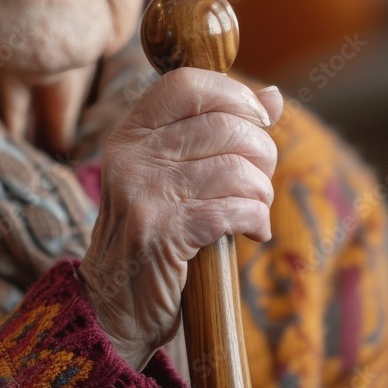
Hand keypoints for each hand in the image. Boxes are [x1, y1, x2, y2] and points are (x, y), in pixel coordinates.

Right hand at [79, 68, 282, 370]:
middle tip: (260, 180)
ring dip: (261, 193)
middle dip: (262, 153)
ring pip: (236, 170)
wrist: (115, 303)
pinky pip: (233, 211)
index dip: (233, 94)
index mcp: (131, 133)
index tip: (259, 121)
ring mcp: (142, 193)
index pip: (186, 84)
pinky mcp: (160, 232)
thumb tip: (273, 97)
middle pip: (224, 126)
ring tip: (256, 208)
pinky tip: (254, 231)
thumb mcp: (173, 173)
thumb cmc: (156, 231)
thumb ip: (216, 131)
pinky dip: (256, 220)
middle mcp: (131, 156)